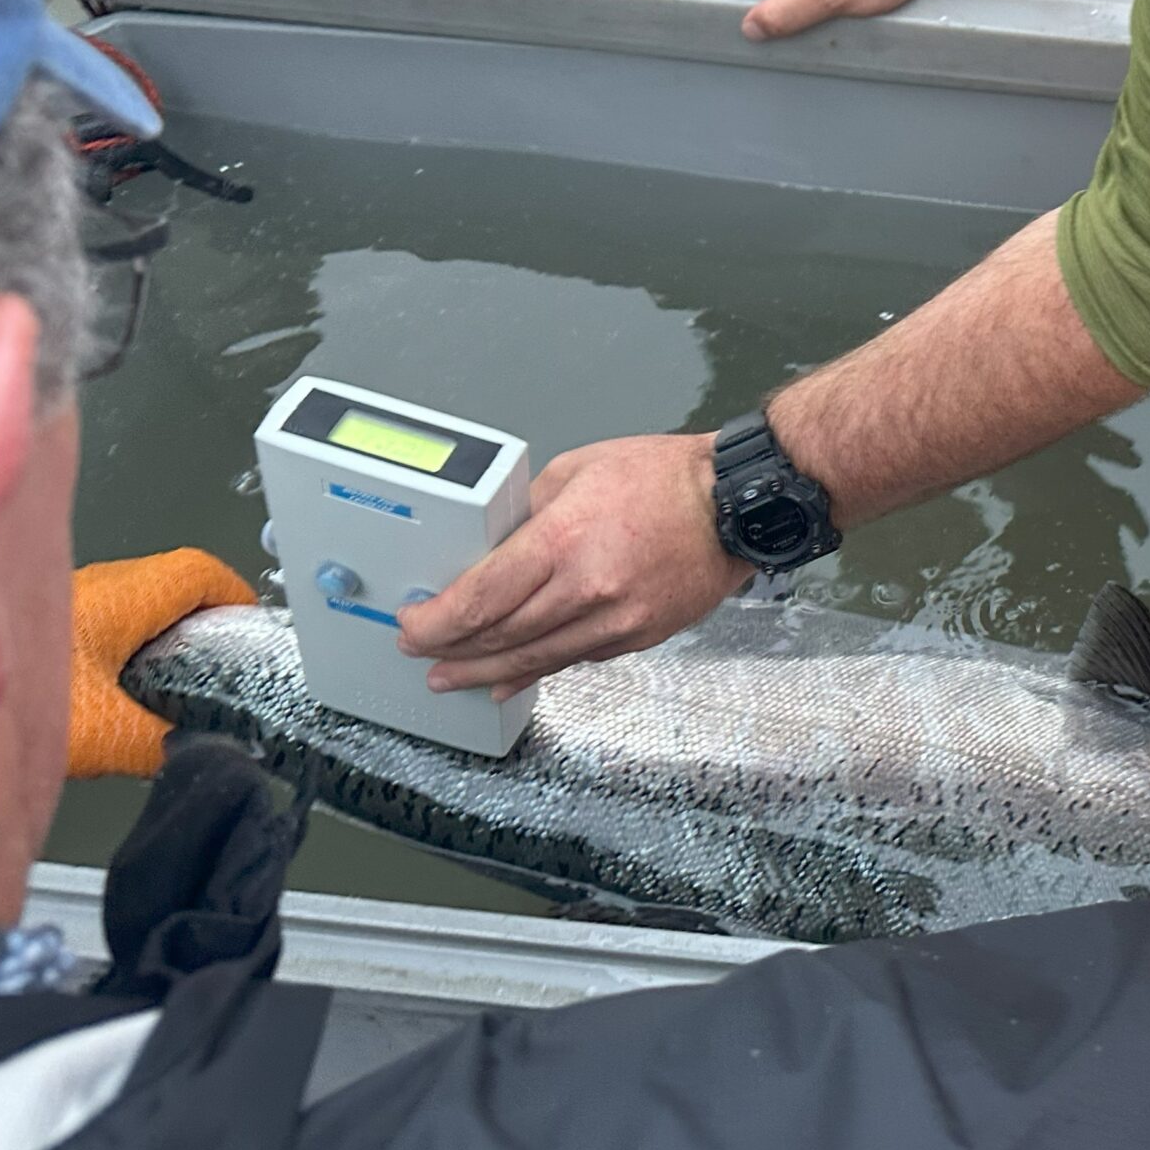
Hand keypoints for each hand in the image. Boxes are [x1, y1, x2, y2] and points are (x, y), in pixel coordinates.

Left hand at [396, 432, 748, 696]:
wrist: (735, 505)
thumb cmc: (664, 478)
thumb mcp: (577, 471)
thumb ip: (528, 513)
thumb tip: (492, 545)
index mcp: (564, 539)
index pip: (480, 597)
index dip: (436, 620)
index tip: (413, 624)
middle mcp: (588, 588)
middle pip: (500, 636)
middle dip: (451, 649)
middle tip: (421, 652)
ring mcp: (617, 620)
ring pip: (534, 658)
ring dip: (484, 672)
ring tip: (452, 678)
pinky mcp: (639, 636)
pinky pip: (575, 659)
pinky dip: (537, 669)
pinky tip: (511, 675)